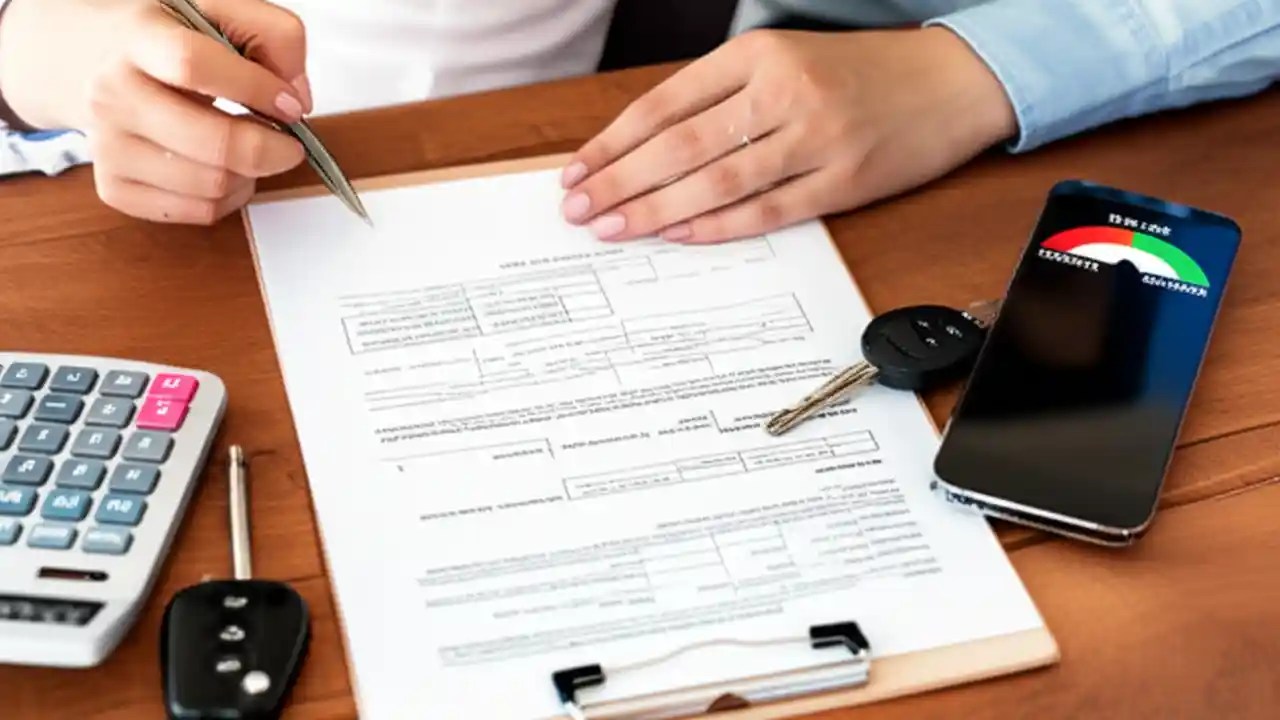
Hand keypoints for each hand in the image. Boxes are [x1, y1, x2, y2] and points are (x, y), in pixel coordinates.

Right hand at [0, 0, 310, 223]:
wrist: (87, 60)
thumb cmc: (165, 38)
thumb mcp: (218, 11)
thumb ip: (274, 36)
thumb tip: (296, 96)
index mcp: (138, 37)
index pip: (195, 64)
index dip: (256, 89)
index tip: (290, 105)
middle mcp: (113, 92)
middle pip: (212, 143)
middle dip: (270, 150)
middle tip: (289, 144)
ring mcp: (109, 145)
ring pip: (212, 185)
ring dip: (251, 175)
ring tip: (248, 149)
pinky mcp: (114, 186)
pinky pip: (198, 212)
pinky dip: (228, 198)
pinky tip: (223, 169)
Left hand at [560, 28, 1017, 243]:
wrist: (951, 80)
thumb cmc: (860, 73)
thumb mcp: (786, 59)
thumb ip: (724, 95)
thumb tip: (649, 147)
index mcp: (760, 55)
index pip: (666, 103)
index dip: (614, 141)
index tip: (578, 171)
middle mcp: (783, 91)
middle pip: (681, 144)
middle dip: (620, 180)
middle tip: (579, 209)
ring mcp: (815, 137)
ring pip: (717, 180)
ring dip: (657, 209)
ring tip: (614, 228)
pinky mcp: (844, 180)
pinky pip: (768, 210)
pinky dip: (719, 226)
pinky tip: (680, 236)